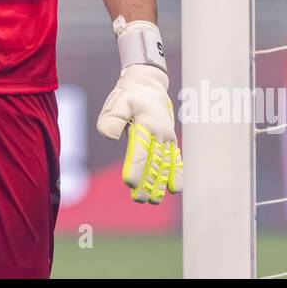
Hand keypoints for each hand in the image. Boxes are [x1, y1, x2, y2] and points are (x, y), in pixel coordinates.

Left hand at [97, 64, 183, 203]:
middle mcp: (160, 133)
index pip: (141, 151)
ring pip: (166, 164)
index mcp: (146, 124)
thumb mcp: (117, 102)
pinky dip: (176, 174)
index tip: (130, 183)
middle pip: (154, 162)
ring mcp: (168, 138)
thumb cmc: (129, 96)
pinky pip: (176, 159)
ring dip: (160, 183)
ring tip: (153, 201)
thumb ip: (112, 119)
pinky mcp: (171, 141)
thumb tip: (109, 137)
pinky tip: (174, 189)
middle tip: (139, 199)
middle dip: (147, 183)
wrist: (149, 86)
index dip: (136, 168)